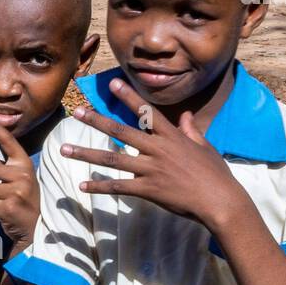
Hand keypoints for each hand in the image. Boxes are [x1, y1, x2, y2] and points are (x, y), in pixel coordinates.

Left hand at [0, 113, 39, 247]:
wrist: (38, 228)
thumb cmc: (24, 202)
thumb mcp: (20, 182)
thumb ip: (3, 171)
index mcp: (25, 165)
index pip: (8, 143)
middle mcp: (22, 175)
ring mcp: (17, 191)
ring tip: (2, 205)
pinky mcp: (9, 206)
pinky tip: (1, 214)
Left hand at [61, 76, 244, 230]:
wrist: (221, 201)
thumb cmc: (215, 174)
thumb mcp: (205, 147)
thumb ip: (191, 130)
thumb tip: (185, 115)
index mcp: (171, 137)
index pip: (146, 111)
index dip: (128, 96)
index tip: (112, 83)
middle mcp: (157, 149)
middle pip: (121, 131)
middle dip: (96, 120)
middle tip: (76, 111)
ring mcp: (151, 169)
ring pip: (112, 159)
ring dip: (86, 153)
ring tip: (64, 149)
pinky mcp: (148, 189)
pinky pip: (118, 187)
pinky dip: (100, 186)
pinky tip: (83, 185)